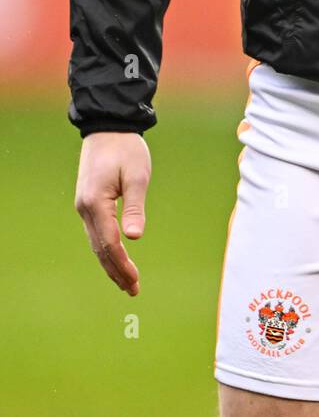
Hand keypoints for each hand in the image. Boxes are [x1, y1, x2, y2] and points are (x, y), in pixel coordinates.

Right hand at [75, 132, 151, 294]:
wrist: (108, 127)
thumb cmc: (126, 149)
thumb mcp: (137, 176)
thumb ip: (135, 207)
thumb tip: (134, 238)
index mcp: (96, 203)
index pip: (109, 243)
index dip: (122, 265)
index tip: (134, 281)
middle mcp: (85, 208)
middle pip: (100, 248)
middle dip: (116, 271)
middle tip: (133, 290)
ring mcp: (84, 206)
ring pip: (96, 243)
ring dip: (110, 263)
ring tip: (126, 282)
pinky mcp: (88, 202)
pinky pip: (96, 233)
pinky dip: (106, 249)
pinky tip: (115, 258)